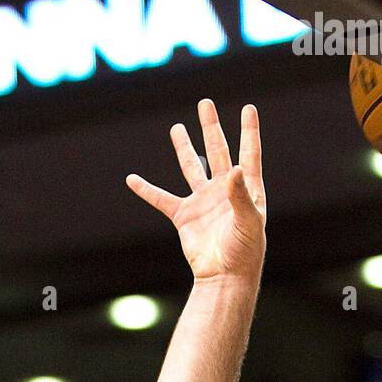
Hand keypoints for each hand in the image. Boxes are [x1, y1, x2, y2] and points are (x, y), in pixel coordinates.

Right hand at [126, 100, 266, 282]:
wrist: (225, 277)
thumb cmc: (245, 252)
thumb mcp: (249, 222)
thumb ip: (240, 195)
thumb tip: (233, 168)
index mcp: (246, 189)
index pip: (248, 153)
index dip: (249, 131)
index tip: (248, 109)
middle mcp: (224, 191)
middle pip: (217, 151)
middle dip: (211, 127)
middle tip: (205, 104)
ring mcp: (203, 202)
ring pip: (191, 167)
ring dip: (184, 147)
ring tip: (177, 128)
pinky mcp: (184, 217)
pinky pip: (162, 199)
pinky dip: (146, 190)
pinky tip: (132, 179)